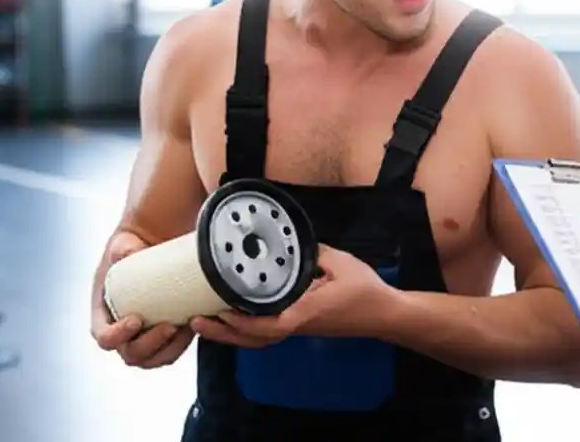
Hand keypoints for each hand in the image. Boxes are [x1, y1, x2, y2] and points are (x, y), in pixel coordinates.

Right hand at [91, 232, 195, 368]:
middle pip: (131, 354)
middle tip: (169, 326)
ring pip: (153, 359)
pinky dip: (181, 344)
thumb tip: (129, 253)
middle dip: (150, 344)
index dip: (117, 335)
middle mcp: (120, 330)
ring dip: (169, 349)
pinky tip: (193, 325)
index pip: (103, 336)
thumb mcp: (123, 244)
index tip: (135, 319)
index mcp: (103, 313)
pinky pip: (170, 351)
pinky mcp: (163, 334)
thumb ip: (122, 249)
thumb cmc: (131, 247)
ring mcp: (142, 335)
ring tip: (184, 327)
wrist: (149, 246)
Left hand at [191, 245, 396, 347]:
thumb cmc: (364, 292)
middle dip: (223, 334)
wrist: (384, 315)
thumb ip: (313, 251)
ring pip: (257, 340)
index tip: (218, 312)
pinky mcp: (300, 326)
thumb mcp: (340, 263)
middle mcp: (296, 326)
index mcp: (304, 313)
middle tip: (195, 321)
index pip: (267, 326)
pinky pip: (266, 333)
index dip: (240, 323)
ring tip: (206, 321)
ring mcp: (298, 329)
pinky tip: (234, 317)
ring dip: (230, 334)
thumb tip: (290, 240)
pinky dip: (246, 330)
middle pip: (253, 340)